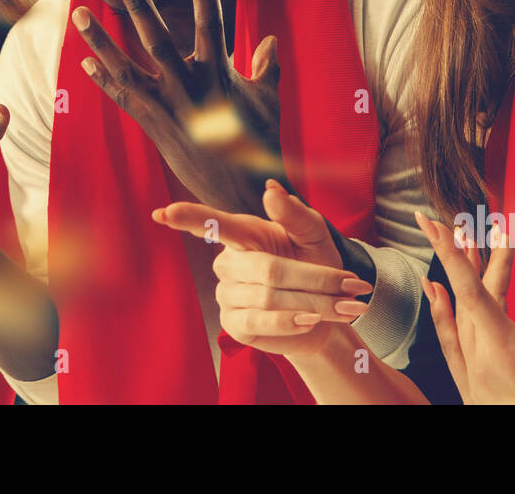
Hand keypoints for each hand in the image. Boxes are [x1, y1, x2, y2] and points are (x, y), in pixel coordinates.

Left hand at [73, 0, 284, 214]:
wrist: (242, 191)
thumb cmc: (259, 143)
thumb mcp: (268, 100)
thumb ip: (266, 68)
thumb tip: (269, 41)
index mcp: (220, 76)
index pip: (213, 23)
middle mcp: (189, 88)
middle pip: (158, 38)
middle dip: (138, 3)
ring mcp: (167, 107)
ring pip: (127, 67)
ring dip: (100, 40)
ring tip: (78, 13)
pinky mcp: (154, 126)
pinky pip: (123, 99)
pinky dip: (104, 80)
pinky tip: (85, 61)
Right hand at [154, 179, 372, 354]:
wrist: (328, 310)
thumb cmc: (317, 262)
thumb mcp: (315, 234)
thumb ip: (295, 213)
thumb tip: (271, 189)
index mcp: (244, 234)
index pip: (212, 223)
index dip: (187, 217)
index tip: (163, 213)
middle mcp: (229, 264)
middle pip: (267, 270)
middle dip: (314, 279)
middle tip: (351, 285)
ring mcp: (228, 296)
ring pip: (269, 298)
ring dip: (314, 302)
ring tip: (344, 304)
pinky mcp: (236, 326)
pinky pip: (261, 323)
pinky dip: (293, 322)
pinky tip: (312, 320)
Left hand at [417, 214, 514, 403]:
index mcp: (508, 358)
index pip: (473, 295)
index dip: (451, 255)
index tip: (432, 224)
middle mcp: (483, 365)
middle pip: (467, 297)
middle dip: (462, 255)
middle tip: (456, 220)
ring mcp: (476, 377)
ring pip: (461, 315)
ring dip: (460, 278)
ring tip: (463, 243)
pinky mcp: (476, 388)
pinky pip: (450, 342)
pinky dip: (441, 312)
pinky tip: (435, 292)